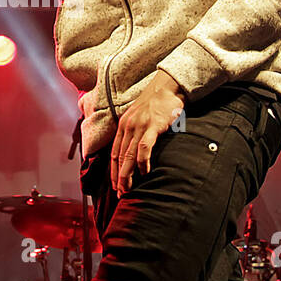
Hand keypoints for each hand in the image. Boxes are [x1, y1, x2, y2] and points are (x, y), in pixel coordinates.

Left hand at [112, 70, 185, 194]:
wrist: (167, 87)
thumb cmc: (156, 104)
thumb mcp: (139, 117)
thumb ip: (134, 132)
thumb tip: (133, 151)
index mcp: (123, 126)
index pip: (114, 152)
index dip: (113, 171)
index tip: (114, 185)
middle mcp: (127, 126)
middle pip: (119, 156)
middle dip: (118, 177)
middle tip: (120, 194)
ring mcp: (139, 126)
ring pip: (128, 155)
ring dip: (127, 174)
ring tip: (128, 188)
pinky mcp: (152, 126)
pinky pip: (144, 147)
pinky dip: (142, 161)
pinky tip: (144, 172)